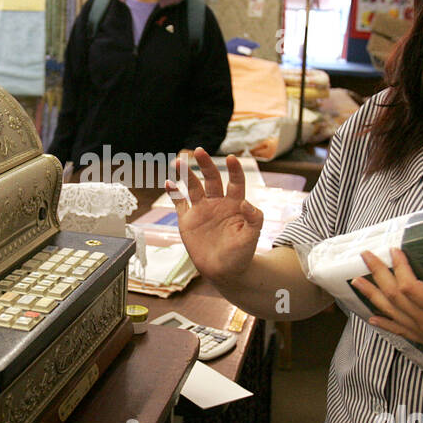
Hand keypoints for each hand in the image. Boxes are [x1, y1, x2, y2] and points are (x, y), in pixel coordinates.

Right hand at [167, 148, 264, 283]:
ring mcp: (202, 210)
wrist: (224, 271)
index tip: (232, 159)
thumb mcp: (252, 237)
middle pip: (211, 178)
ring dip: (186, 174)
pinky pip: (179, 202)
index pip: (235, 182)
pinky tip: (169, 183)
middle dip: (206, 164)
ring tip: (178, 162)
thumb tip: (246, 202)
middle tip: (199, 151)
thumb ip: (253, 219)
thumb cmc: (241, 254)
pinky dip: (173, 192)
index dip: (234, 170)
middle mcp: (218, 202)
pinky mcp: (188, 219)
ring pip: (193, 186)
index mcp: (235, 204)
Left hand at [352, 248, 422, 385]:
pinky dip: (384, 323)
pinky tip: (371, 318)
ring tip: (356, 281)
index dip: (400, 268)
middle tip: (365, 256)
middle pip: (395, 296)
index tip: (395, 250)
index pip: (412, 287)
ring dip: (373, 295)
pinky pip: (400, 331)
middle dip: (379, 274)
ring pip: (392, 312)